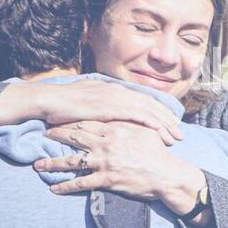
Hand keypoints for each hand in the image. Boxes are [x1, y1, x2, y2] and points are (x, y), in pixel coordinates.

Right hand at [0, 76, 183, 145]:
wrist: (48, 100)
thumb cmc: (61, 106)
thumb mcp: (83, 108)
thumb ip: (96, 111)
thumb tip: (103, 120)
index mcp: (112, 90)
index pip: (141, 102)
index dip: (157, 113)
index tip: (168, 124)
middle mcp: (117, 92)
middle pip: (150, 105)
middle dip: (167, 120)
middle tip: (179, 133)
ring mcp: (115, 98)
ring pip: (148, 110)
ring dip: (164, 124)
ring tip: (176, 137)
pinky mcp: (111, 107)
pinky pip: (137, 115)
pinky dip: (152, 123)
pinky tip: (162, 133)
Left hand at [33, 119, 205, 212]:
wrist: (166, 174)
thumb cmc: (157, 152)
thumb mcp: (143, 130)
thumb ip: (127, 122)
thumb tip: (119, 115)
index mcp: (114, 128)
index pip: (87, 120)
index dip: (70, 119)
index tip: (58, 117)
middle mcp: (106, 143)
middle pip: (74, 137)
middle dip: (56, 135)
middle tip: (41, 134)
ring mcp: (104, 161)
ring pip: (72, 161)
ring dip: (53, 163)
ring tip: (38, 165)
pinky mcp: (106, 179)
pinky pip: (80, 183)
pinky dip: (65, 186)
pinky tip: (53, 189)